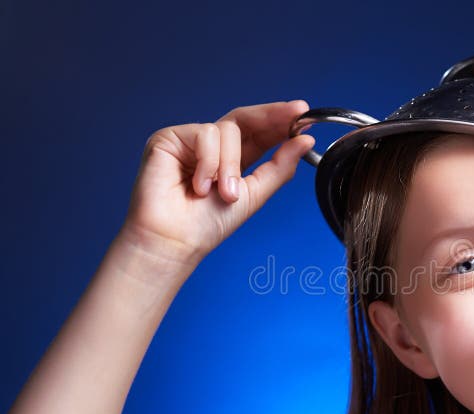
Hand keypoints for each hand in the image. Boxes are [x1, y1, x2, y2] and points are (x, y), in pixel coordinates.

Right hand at [120, 100, 314, 265]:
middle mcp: (211, 147)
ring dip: (231, 165)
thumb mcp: (255, 194)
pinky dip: (209, 162)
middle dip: (272, 115)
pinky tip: (198, 185)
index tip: (304, 114)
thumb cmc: (206, 225)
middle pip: (245, 119)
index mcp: (232, 160)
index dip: (280, 123)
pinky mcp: (169, 138)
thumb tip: (305, 142)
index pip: (258, 134)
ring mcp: (190, 141)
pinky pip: (204, 134)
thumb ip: (279, 167)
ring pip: (227, 130)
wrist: (175, 241)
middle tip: (295, 113)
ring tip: (223, 193)